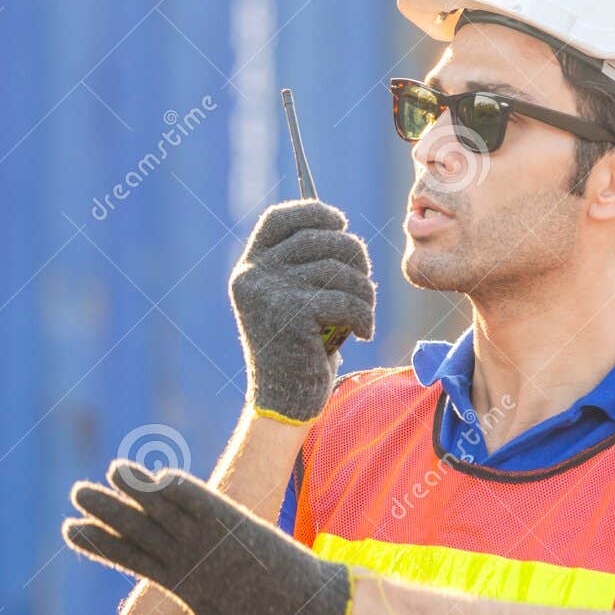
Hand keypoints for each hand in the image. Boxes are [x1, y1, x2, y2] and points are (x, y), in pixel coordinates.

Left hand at [63, 460, 352, 614]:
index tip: (70, 529)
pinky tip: (160, 481)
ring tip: (114, 472)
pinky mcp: (239, 529)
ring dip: (143, 491)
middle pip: (142, 527)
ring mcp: (213, 540)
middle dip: (109, 510)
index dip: (101, 542)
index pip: (132, 554)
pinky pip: (208, 507)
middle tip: (77, 491)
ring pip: (169, 511)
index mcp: (181, 579)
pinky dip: (186, 493)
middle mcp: (191, 554)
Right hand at [229, 200, 373, 422]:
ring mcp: (270, 292)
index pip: (280, 218)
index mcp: (249, 267)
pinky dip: (365, 316)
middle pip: (321, 239)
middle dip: (355, 258)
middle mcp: (253, 274)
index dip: (314, 212)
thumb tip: (339, 227)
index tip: (340, 222)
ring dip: (365, 293)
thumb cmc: (298, 350)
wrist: (284, 402)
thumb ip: (302, 266)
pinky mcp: (292, 313)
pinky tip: (363, 333)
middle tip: (365, 286)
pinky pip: (346, 299)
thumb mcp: (290, 301)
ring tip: (365, 315)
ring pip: (340, 270)